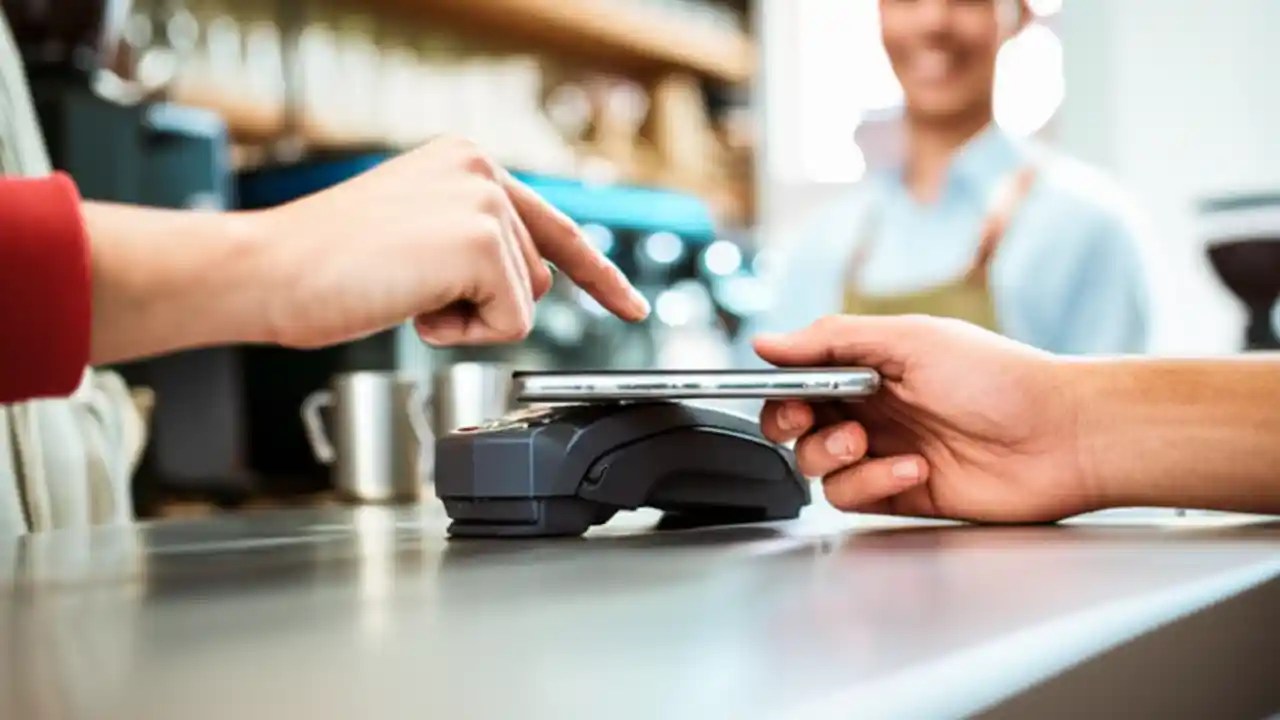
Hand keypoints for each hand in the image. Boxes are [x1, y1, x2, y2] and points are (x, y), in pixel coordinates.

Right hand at [255, 136, 648, 347]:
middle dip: (485, 306)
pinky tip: (413, 305)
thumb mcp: (415, 236)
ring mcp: (484, 203)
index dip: (595, 274)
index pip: (552, 225)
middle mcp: (482, 171)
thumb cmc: (326, 264)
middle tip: (412, 291)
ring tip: (404, 291)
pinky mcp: (481, 242)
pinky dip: (463, 333)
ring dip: (467, 318)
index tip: (629, 304)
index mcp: (466, 162)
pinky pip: (509, 323)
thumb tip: (527, 282)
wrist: (271, 270)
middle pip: (535, 276)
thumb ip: (474, 242)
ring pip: (522, 302)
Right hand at [755, 316, 1096, 522]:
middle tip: (811, 422)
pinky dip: (874, 482)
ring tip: (869, 443)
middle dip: (792, 426)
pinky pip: (854, 496)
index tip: (784, 392)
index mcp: (872, 363)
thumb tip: (768, 342)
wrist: (1062, 437)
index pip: (802, 375)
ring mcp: (884, 451)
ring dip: (833, 454)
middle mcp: (873, 407)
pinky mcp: (900, 493)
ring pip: (818, 464)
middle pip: (797, 424)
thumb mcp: (910, 340)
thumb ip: (833, 340)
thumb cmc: (999, 378)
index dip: (782, 386)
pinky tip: (914, 468)